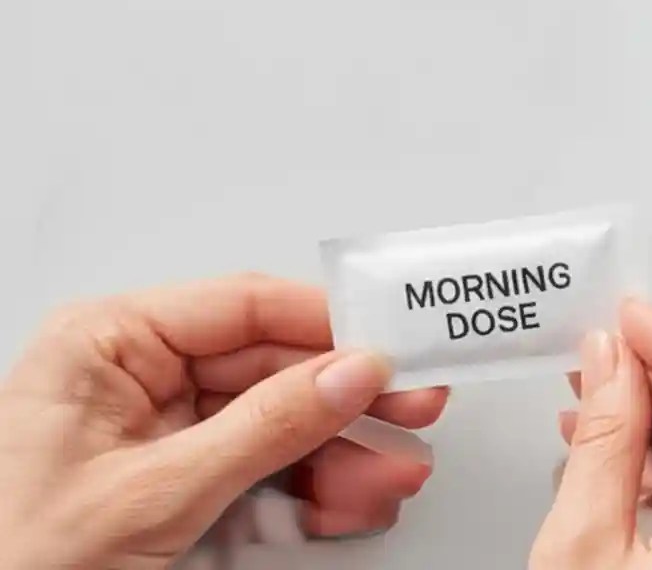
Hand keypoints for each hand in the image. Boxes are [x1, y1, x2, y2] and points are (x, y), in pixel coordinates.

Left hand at [0, 273, 447, 567]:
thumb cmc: (12, 558)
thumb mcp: (154, 491)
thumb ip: (264, 428)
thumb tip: (348, 374)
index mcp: (109, 342)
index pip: (245, 306)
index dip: (328, 323)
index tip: (392, 342)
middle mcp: (137, 374)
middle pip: (274, 367)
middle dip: (347, 400)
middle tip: (412, 408)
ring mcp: (161, 428)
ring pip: (279, 421)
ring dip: (341, 453)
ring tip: (387, 475)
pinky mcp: (177, 477)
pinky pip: (261, 468)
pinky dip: (310, 489)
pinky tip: (346, 500)